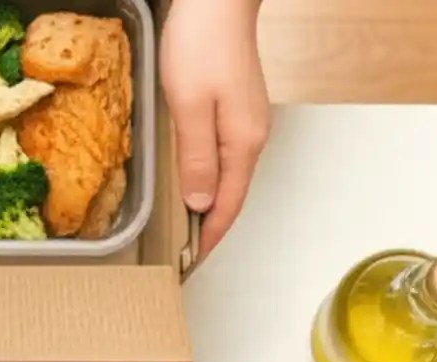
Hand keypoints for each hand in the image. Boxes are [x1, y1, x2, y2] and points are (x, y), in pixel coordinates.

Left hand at [160, 0, 269, 267]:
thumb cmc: (201, 44)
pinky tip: (194, 179)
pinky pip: (224, 154)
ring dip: (210, 201)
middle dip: (210, 225)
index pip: (228, 204)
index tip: (192, 262)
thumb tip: (201, 202)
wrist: (217, 1)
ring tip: (187, 227)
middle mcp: (251, 136)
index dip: (209, 236)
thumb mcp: (189, 106)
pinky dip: (210, 175)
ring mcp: (247, 121)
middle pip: (232, 193)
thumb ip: (197, 157)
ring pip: (229, 175)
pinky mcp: (236, 108)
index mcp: (242, 142)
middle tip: (185, 253)